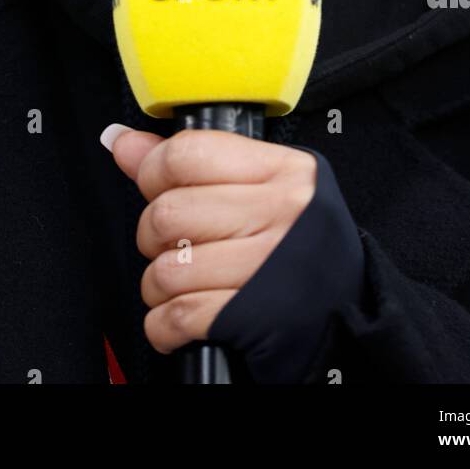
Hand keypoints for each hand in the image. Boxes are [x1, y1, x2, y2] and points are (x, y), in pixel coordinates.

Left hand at [105, 126, 317, 355]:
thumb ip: (191, 162)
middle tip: (174, 243)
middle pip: (168, 213)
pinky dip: (163, 325)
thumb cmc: (299, 245)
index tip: (157, 187)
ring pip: (166, 269)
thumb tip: (122, 143)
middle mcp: (280, 214)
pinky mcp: (253, 319)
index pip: (187, 153)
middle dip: (153, 236)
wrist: (347, 316)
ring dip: (158, 285)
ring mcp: (268, 268)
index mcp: (283, 171)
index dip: (153, 171)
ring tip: (181, 284)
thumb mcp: (262, 187)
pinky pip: (176, 316)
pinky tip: (179, 319)